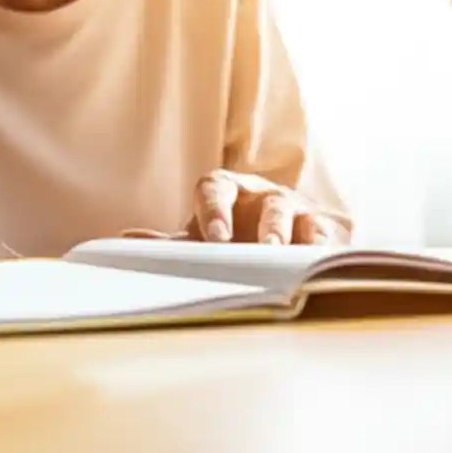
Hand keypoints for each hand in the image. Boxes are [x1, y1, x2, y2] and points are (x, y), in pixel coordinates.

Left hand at [126, 170, 347, 244]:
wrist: (279, 236)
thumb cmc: (230, 236)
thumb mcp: (200, 239)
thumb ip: (169, 243)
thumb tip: (124, 241)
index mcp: (226, 191)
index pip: (216, 189)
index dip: (215, 210)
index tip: (216, 238)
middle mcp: (262, 195)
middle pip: (267, 202)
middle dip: (266, 226)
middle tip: (265, 248)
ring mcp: (296, 209)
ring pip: (299, 217)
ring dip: (297, 237)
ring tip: (292, 258)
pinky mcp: (324, 227)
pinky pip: (327, 234)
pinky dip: (326, 248)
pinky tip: (322, 263)